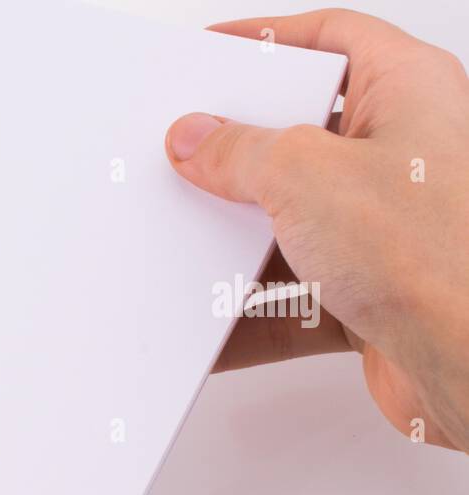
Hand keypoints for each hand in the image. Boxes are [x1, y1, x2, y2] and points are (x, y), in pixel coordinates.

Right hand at [165, 8, 468, 450]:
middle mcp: (407, 153)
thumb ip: (239, 151)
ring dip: (238, 242)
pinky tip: (214, 326)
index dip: (267, 40)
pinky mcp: (375, 294)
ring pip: (294, 222)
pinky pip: (294, 297)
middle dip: (238, 154)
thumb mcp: (305, 176)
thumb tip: (199, 138)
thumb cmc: (438, 256)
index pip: (330, 39)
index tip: (209, 55)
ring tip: (190, 243)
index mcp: (409, 91)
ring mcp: (391, 227)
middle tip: (186, 156)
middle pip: (300, 136)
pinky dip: (251, 316)